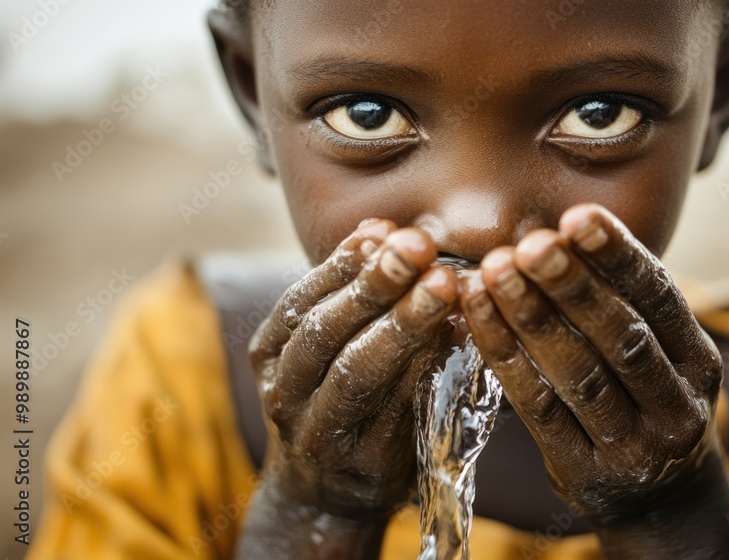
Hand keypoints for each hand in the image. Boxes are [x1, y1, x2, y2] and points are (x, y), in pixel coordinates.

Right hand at [247, 220, 458, 520]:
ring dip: (403, 323)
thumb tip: (380, 228)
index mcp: (270, 355)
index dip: (342, 264)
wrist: (326, 499)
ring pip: (356, 371)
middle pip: (323, 332)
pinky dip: (426, 365)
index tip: (384, 229)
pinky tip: (454, 332)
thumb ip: (350, 293)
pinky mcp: (366, 462)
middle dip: (373, 285)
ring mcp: (320, 433)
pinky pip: (397, 407)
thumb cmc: (335, 402)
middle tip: (418, 246)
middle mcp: (285, 394)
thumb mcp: (326, 348)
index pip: (300, 301)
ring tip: (442, 285)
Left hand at [459, 203, 725, 524]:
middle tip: (529, 244)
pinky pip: (540, 410)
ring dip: (531, 318)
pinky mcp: (587, 473)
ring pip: (579, 374)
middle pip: (621, 338)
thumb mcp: (662, 359)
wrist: (661, 501)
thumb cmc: (648, 405)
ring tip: (493, 272)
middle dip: (572, 285)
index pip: (661, 300)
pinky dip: (507, 359)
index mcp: (698, 364)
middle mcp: (677, 408)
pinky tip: (478, 319)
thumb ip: (626, 306)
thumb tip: (563, 231)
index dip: (620, 256)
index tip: (579, 216)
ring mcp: (635, 447)